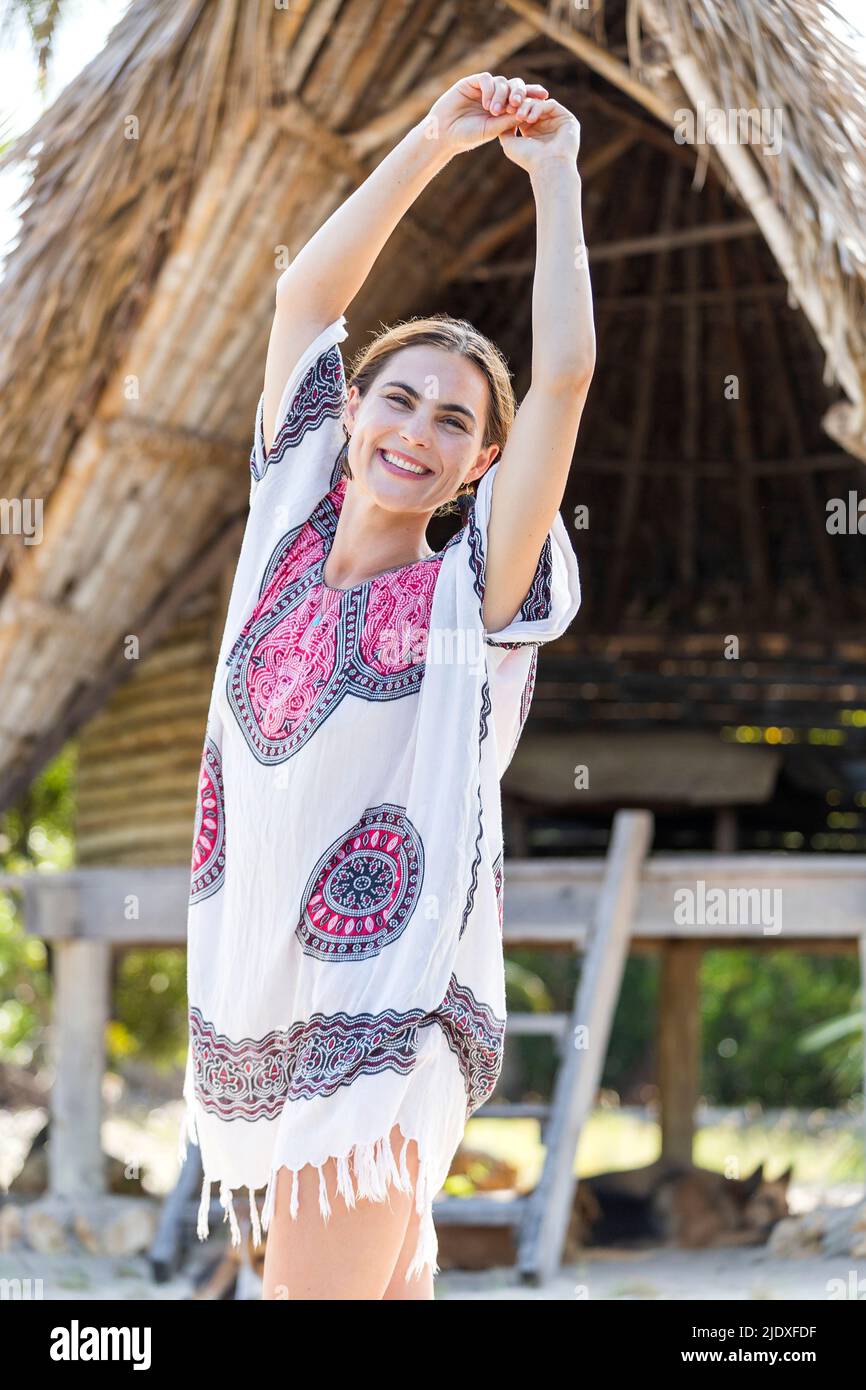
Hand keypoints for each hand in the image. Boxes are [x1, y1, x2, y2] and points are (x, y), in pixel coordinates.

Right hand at [424, 72, 549, 154]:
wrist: (444, 134)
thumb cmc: (467, 136)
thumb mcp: (492, 130)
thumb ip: (508, 120)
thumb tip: (528, 112)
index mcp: (503, 108)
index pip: (522, 97)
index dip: (533, 94)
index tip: (545, 97)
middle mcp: (496, 95)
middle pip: (514, 85)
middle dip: (519, 92)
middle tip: (518, 103)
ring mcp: (484, 88)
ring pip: (501, 82)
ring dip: (501, 95)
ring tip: (495, 111)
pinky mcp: (471, 82)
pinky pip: (487, 79)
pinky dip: (490, 90)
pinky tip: (487, 104)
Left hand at [498, 97, 580, 173]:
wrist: (547, 167)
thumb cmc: (528, 159)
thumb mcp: (509, 143)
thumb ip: (503, 128)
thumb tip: (499, 114)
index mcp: (532, 129)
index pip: (522, 110)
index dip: (512, 107)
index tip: (502, 109)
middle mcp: (545, 124)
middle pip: (531, 104)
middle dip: (519, 105)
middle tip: (510, 109)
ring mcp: (557, 120)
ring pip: (540, 103)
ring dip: (528, 106)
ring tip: (519, 117)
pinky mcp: (567, 119)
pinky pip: (551, 105)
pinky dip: (539, 108)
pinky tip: (530, 118)